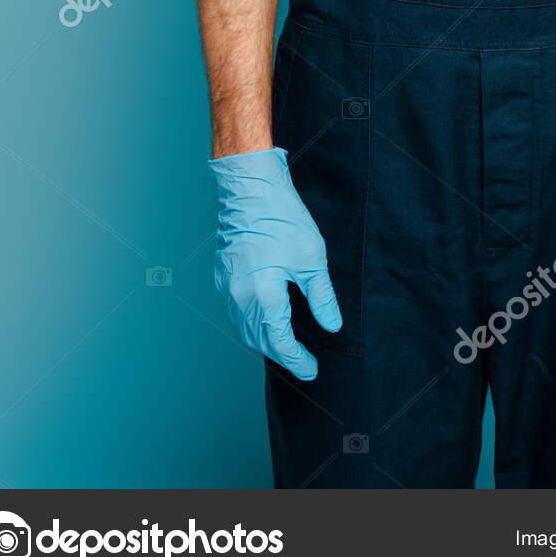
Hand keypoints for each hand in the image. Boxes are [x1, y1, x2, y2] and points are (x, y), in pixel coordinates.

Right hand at [209, 145, 341, 379]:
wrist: (249, 186)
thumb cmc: (281, 216)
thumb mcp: (311, 256)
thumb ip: (321, 296)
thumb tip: (332, 325)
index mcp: (260, 294)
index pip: (279, 341)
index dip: (297, 359)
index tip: (312, 370)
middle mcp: (238, 296)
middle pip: (258, 339)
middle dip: (281, 354)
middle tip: (303, 363)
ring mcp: (226, 286)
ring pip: (245, 328)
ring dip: (265, 341)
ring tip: (288, 347)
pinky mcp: (223, 275)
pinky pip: (237, 311)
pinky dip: (253, 324)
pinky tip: (268, 320)